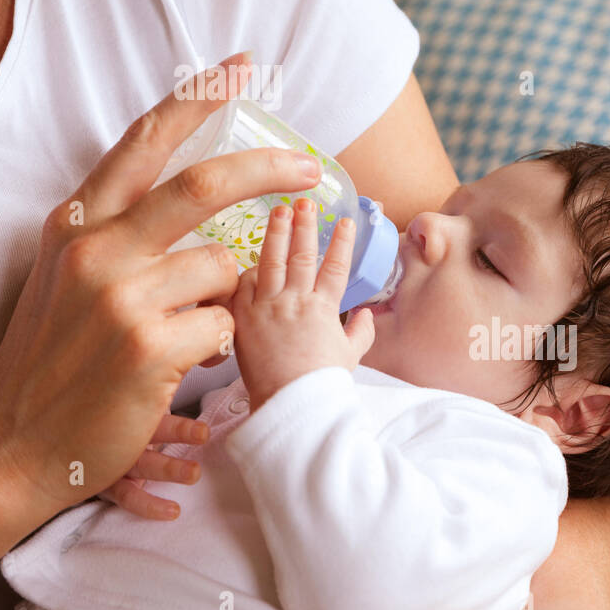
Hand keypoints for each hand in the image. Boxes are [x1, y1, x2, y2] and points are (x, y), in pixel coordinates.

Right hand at [0, 51, 326, 530]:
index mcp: (77, 221)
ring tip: (174, 335)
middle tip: (310, 166)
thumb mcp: (67, 273)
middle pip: (204, 183)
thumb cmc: (50, 357)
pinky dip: (213, 347)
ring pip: (222, 269)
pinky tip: (170, 369)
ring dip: (219, 301)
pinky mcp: (148, 346)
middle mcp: (96, 248)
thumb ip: (121, 229)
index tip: (242, 66)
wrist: (11, 443)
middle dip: (269, 169)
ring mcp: (122, 296)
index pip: (145, 139)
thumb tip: (199, 196)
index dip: (199, 96)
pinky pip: (223, 326)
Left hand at [231, 199, 375, 411]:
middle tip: (305, 202)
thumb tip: (367, 315)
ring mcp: (267, 308)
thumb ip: (361, 333)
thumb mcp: (350, 358)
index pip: (335, 266)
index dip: (341, 241)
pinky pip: (243, 286)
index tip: (345, 221)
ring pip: (271, 261)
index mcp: (324, 309)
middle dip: (304, 224)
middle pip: (301, 254)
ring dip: (275, 233)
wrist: (290, 407)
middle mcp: (296, 302)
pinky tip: (250, 256)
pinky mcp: (244, 319)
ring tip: (278, 211)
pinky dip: (247, 269)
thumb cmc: (321, 386)